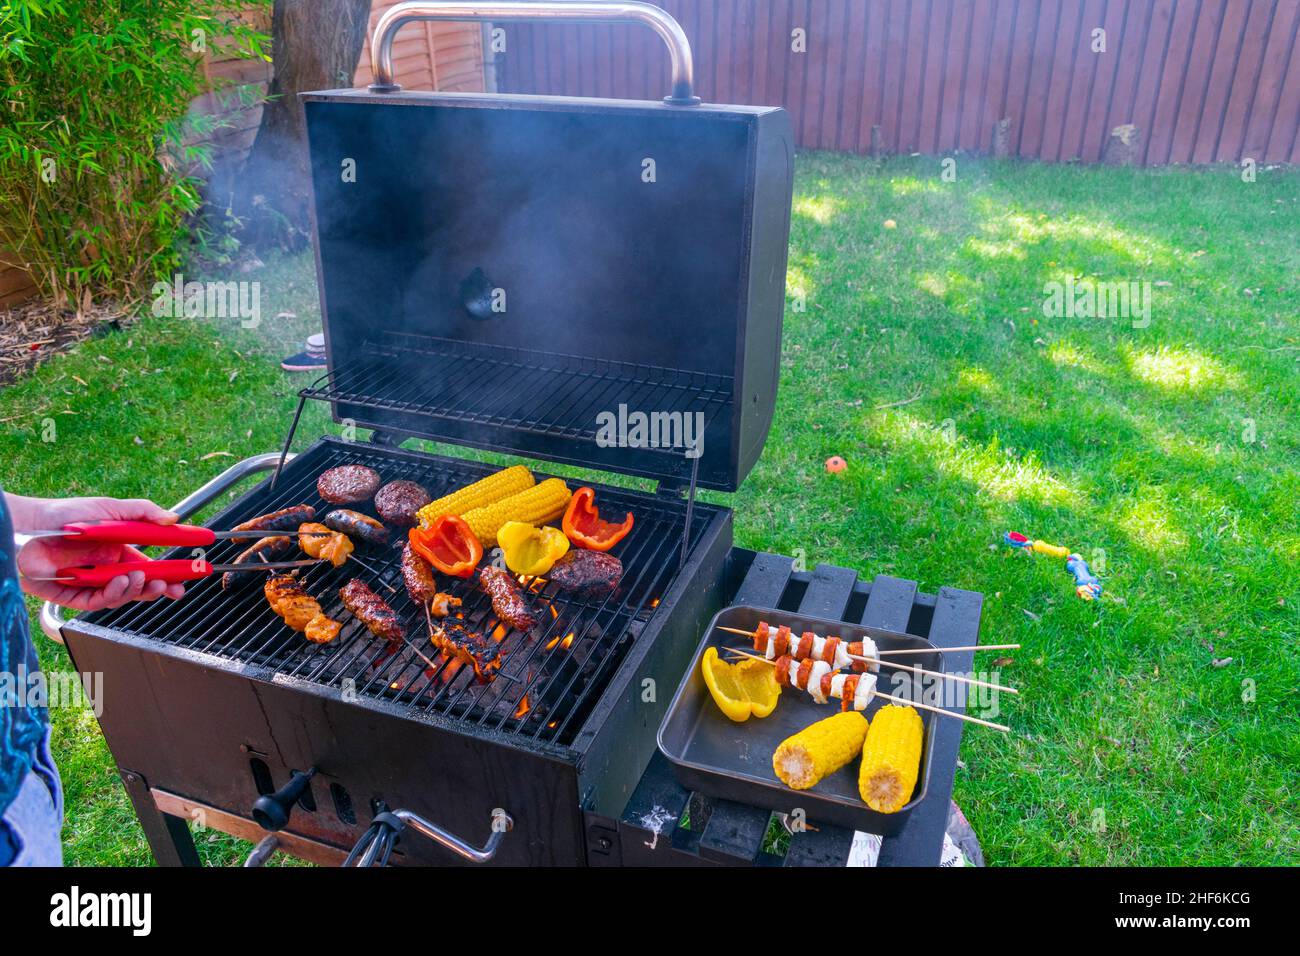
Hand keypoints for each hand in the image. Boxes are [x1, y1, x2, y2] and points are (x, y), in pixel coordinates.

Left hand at [13, 496, 186, 610]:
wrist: (27, 527)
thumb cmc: (63, 514)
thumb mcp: (110, 508)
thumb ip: (144, 513)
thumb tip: (173, 520)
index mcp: (116, 550)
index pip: (148, 566)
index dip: (168, 573)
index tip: (187, 574)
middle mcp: (104, 568)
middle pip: (138, 585)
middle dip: (159, 588)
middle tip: (172, 588)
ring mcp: (89, 583)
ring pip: (121, 595)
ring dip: (136, 590)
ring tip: (142, 579)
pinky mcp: (72, 595)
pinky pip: (98, 602)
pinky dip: (113, 595)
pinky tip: (119, 583)